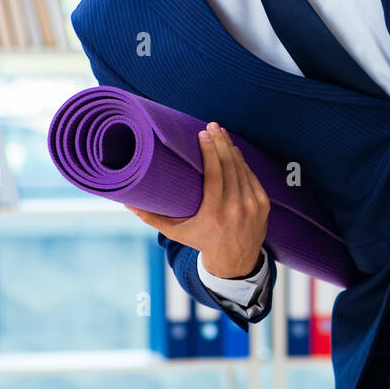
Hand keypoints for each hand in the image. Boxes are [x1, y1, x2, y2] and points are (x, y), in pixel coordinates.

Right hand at [125, 122, 269, 279]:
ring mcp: (252, 206)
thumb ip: (151, 217)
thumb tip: (127, 201)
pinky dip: (242, 162)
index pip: (216, 174)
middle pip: (229, 166)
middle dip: (220, 142)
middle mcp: (236, 208)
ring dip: (231, 148)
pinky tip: (233, 150)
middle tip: (211, 126)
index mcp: (215, 213)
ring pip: (242, 168)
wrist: (235, 261)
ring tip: (220, 133)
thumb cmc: (200, 241)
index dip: (210, 151)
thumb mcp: (175, 232)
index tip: (203, 134)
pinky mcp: (262, 204)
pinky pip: (251, 176)